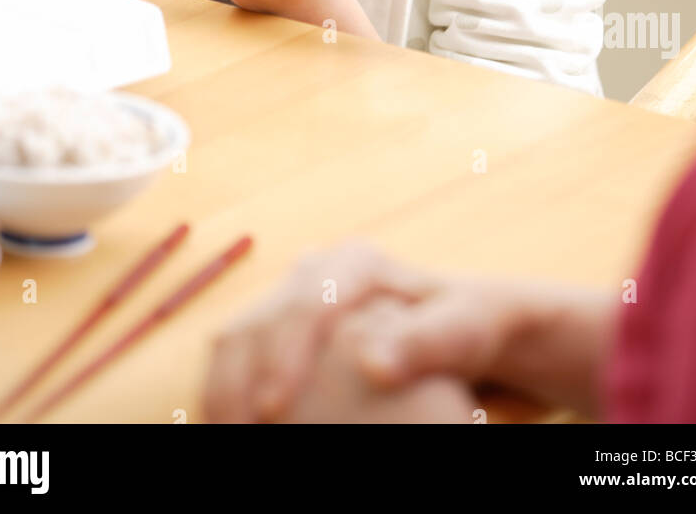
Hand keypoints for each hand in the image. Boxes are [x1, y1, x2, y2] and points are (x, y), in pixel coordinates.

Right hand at [202, 238, 617, 422]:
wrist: (464, 330)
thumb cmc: (472, 329)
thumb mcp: (466, 330)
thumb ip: (426, 341)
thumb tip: (370, 361)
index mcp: (356, 263)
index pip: (306, 303)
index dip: (283, 356)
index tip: (273, 410)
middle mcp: (315, 270)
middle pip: (258, 319)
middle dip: (239, 379)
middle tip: (236, 431)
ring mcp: (293, 299)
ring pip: (236, 337)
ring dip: (223, 389)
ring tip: (224, 431)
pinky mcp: (283, 331)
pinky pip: (239, 357)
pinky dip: (226, 393)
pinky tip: (227, 424)